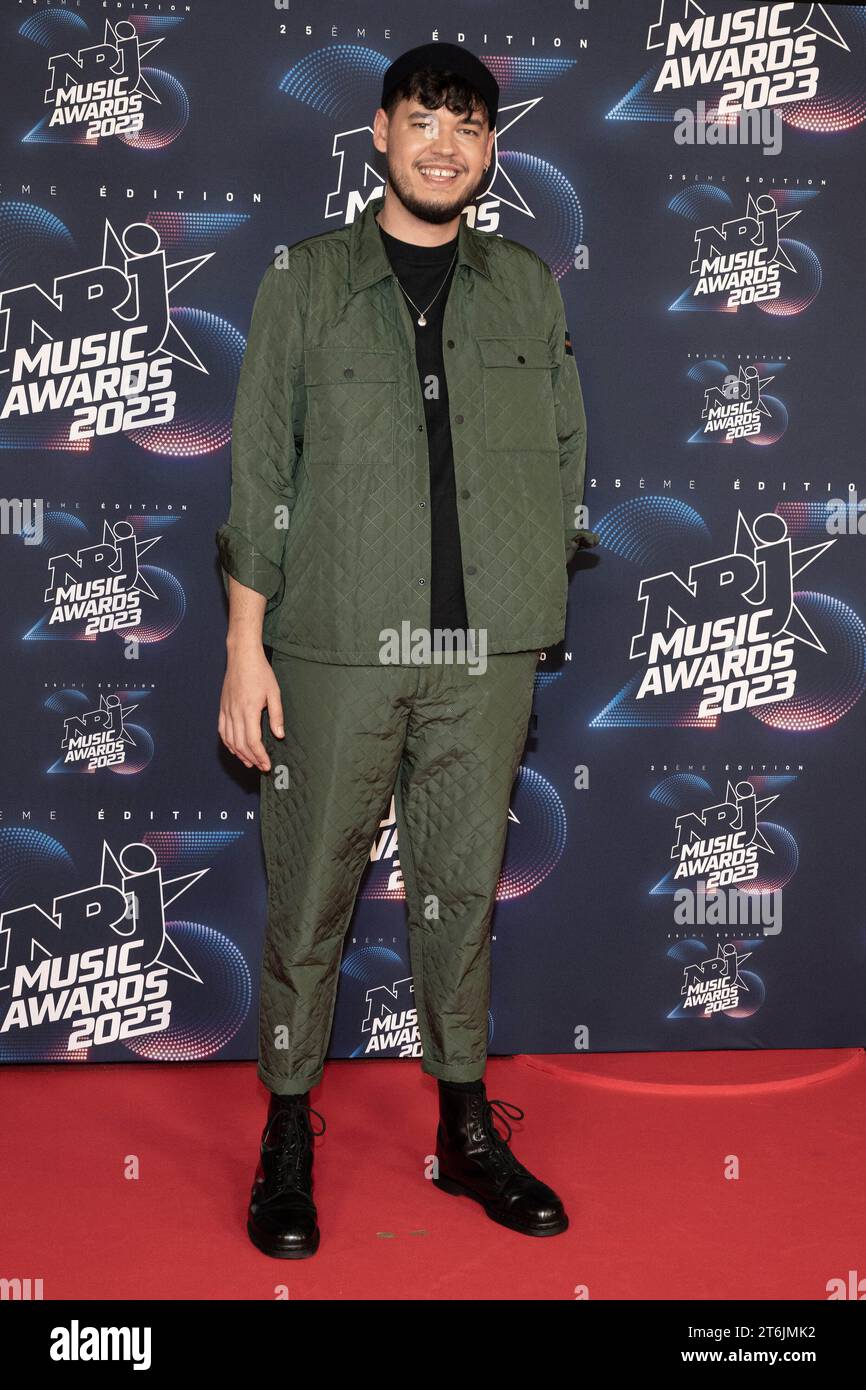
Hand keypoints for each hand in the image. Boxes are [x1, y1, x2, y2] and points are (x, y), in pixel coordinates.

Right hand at [218, 642, 284, 771]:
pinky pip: (222, 730)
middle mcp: (235, 712)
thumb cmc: (260, 672)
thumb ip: (277, 715)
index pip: (252, 741)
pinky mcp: (222, 707)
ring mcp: (226, 710)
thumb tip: (279, 735)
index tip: (266, 765)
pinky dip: (227, 743)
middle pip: (240, 744)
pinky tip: (234, 749)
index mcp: (249, 710)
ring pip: (229, 739)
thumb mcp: (274, 692)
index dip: (259, 756)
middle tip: (261, 767)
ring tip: (249, 762)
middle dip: (251, 758)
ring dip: (239, 754)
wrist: (242, 656)